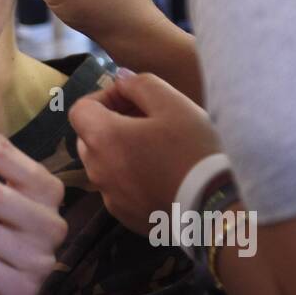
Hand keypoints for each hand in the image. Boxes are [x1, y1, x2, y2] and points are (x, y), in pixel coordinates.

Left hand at [68, 71, 222, 234]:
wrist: (215, 208)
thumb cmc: (193, 149)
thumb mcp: (173, 104)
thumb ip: (140, 84)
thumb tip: (120, 79)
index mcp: (102, 138)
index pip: (80, 109)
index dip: (104, 97)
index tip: (131, 99)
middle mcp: (96, 170)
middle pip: (89, 136)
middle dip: (111, 122)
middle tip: (146, 120)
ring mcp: (109, 197)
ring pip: (103, 164)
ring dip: (119, 150)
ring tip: (156, 147)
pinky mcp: (124, 216)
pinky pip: (117, 188)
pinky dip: (129, 177)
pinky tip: (160, 175)